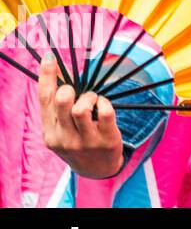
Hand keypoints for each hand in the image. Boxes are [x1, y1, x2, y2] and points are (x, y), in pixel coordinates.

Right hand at [38, 55, 124, 179]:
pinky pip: (105, 112)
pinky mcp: (105, 140)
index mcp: (49, 132)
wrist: (96, 170)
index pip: (45, 100)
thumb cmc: (78, 141)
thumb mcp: (62, 129)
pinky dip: (105, 103)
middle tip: (78, 91)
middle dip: (70, 88)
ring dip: (90, 96)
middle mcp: (63, 138)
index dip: (47, 77)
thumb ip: (58, 108)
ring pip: (82, 107)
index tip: (50, 58)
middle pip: (62, 101)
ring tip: (93, 99)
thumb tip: (56, 72)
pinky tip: (103, 105)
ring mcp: (84, 141)